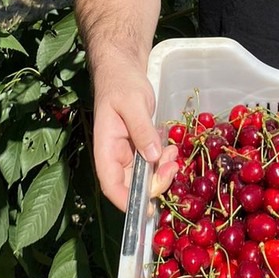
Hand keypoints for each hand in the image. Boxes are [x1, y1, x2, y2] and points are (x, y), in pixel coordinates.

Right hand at [92, 65, 178, 209]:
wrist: (123, 68)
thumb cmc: (121, 83)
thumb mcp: (132, 103)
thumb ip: (141, 130)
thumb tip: (152, 156)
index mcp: (105, 149)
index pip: (111, 185)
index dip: (127, 202)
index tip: (149, 209)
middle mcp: (115, 156)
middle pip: (132, 185)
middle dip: (155, 183)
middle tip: (173, 167)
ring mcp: (128, 152)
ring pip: (146, 176)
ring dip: (162, 171)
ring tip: (173, 153)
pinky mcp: (140, 146)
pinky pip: (153, 162)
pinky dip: (164, 160)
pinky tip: (170, 146)